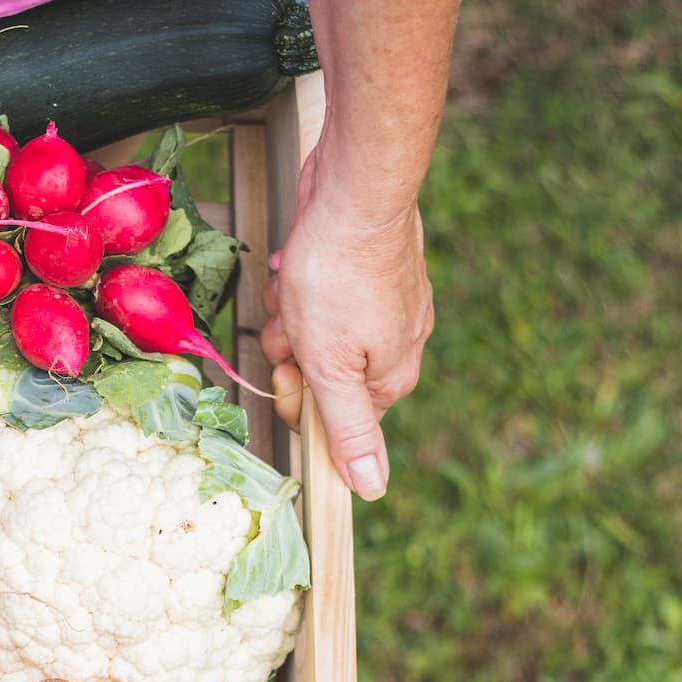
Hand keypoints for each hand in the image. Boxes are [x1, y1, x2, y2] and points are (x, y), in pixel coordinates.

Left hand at [260, 148, 434, 500]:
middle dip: (290, 346)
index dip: (299, 393)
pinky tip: (298, 262)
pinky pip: (312, 295)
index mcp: (390, 377)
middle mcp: (392, 346)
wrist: (354, 191)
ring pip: (307, 332)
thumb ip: (351, 431)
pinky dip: (296, 281)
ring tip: (298, 284)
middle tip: (296, 320)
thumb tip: (373, 490)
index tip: (294, 364)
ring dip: (288, 311)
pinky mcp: (360, 273)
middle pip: (315, 373)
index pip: (330, 418)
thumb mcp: (334, 367)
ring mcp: (379, 306)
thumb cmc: (340, 277)